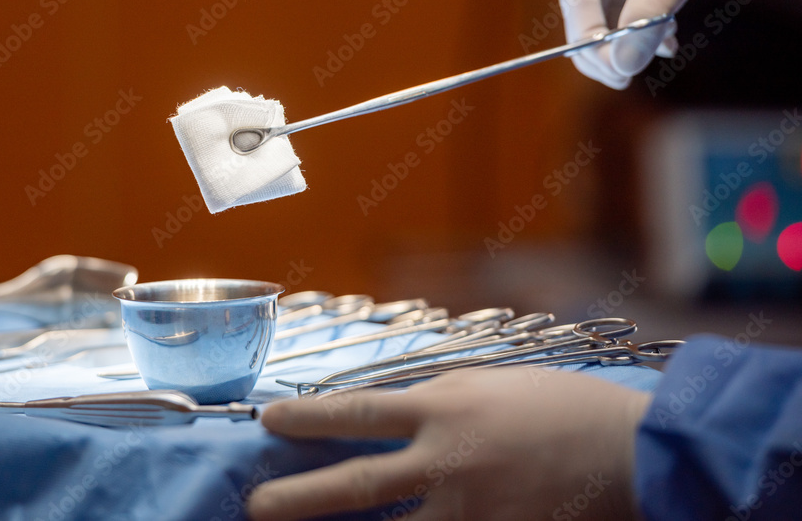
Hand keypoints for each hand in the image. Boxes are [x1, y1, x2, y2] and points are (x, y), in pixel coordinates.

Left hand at [247, 368, 650, 520]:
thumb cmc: (562, 406)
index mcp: (445, 407)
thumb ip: (437, 398)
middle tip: (255, 508)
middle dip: (297, 499)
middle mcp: (447, 460)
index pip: (357, 412)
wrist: (636, 450)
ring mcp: (470, 510)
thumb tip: (388, 409)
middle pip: (355, 485)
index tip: (268, 422)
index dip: (306, 418)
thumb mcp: (491, 384)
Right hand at [558, 0, 797, 88]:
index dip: (589, 38)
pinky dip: (649, 29)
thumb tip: (621, 68)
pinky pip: (636, 6)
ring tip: (654, 57)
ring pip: (613, 11)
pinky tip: (668, 42)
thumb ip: (645, 19)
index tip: (613, 71)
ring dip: (631, 40)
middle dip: (608, 45)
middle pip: (589, 6)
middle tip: (622, 78)